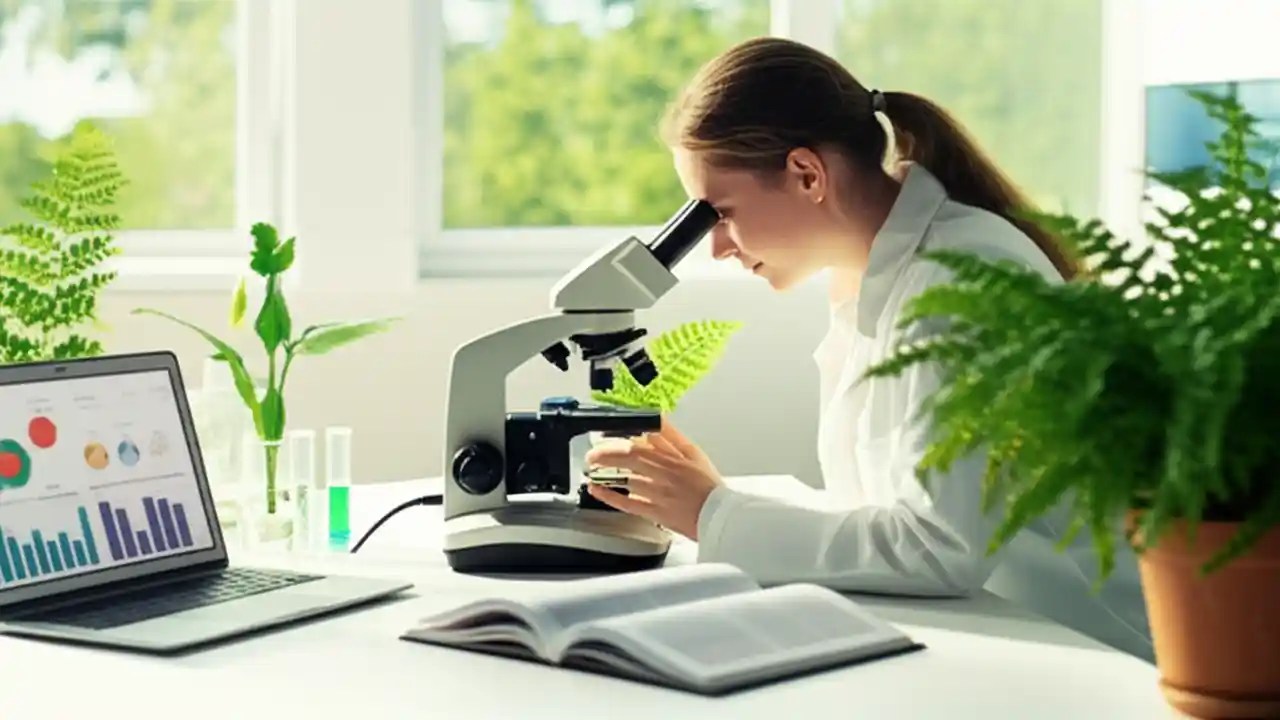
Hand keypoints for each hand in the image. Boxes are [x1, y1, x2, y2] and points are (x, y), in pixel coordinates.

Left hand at [583, 418, 722, 539]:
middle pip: (630, 456)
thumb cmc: (709, 486)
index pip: (644, 438)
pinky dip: (609, 496)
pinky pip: (627, 503)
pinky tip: (596, 490)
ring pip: (626, 478)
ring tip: (592, 465)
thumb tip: (657, 419)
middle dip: (607, 452)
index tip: (609, 432)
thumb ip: (673, 437)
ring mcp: (657, 492)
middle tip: (593, 452)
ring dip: (605, 470)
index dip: (623, 434)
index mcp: (674, 456)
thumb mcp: (694, 454)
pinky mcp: (654, 511)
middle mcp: (664, 472)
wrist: (719, 515)